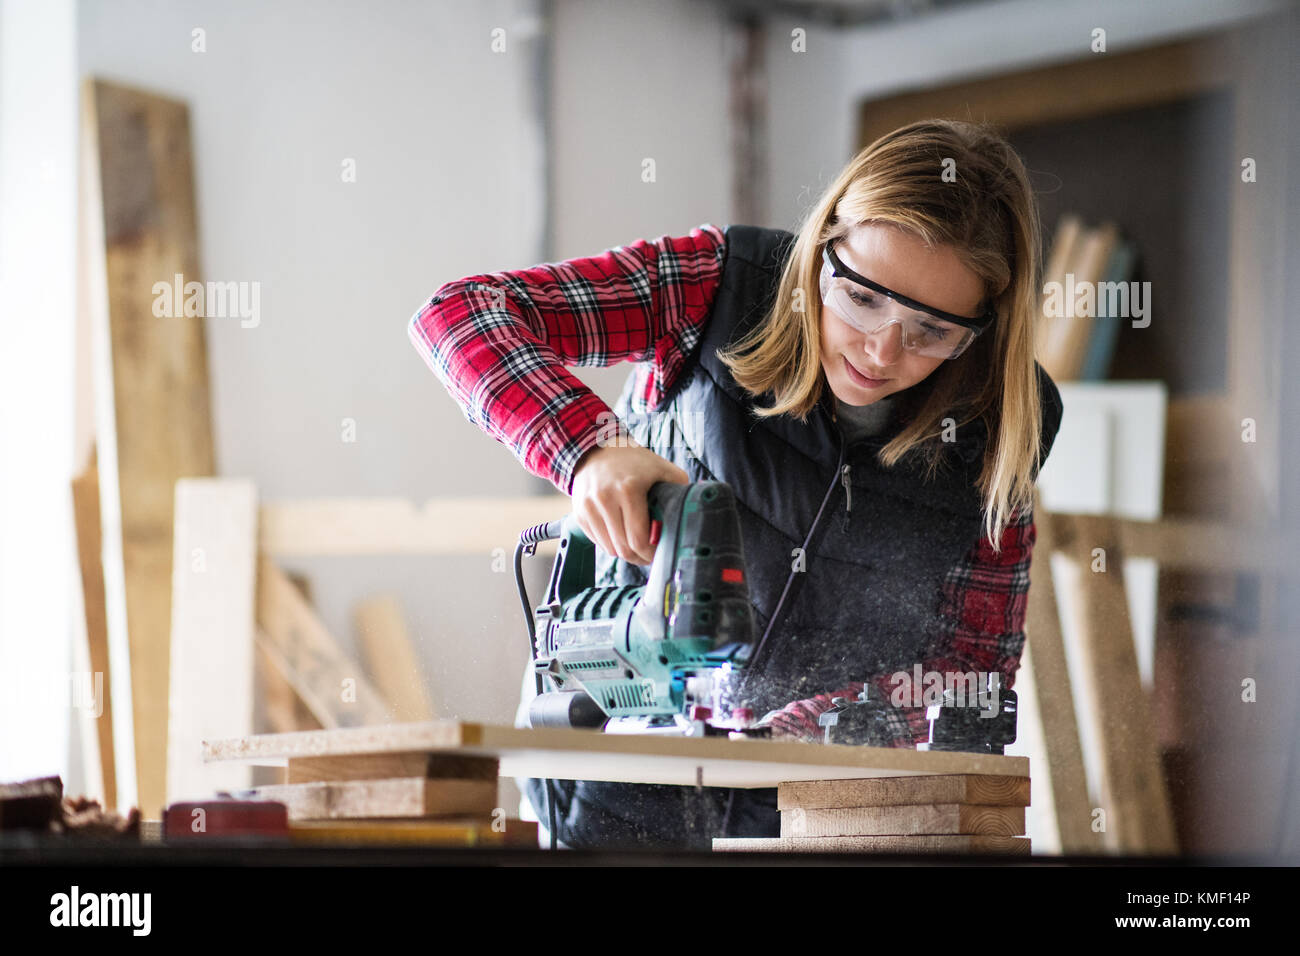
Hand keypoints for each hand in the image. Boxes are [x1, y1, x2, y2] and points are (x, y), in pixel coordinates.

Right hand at [570, 441, 689, 564]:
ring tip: (636, 546)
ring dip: (625, 552)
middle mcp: (605, 499)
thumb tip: (694, 509)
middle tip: (650, 555)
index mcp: (628, 490)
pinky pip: (597, 542)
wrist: (595, 449)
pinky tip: (620, 535)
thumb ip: (679, 488)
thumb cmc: (633, 461)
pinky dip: (610, 544)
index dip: (650, 553)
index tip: (659, 554)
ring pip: (610, 549)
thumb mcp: (661, 467)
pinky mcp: (580, 513)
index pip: (638, 539)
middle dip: (640, 557)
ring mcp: (589, 507)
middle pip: (623, 549)